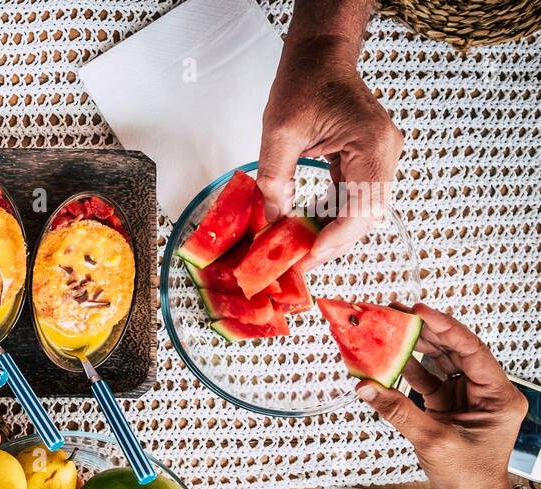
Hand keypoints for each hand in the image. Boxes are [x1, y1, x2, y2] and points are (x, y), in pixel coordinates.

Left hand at [258, 37, 403, 269]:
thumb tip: (272, 222)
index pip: (363, 209)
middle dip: (332, 242)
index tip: (307, 257)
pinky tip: (308, 227)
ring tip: (300, 249)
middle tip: (299, 262)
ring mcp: (381, 157)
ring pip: (362, 210)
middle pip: (366, 216)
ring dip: (332, 232)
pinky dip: (333, 215)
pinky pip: (355, 197)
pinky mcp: (369, 159)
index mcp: (372, 146)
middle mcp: (386, 154)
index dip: (335, 240)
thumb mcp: (280, 133)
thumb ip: (276, 180)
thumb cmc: (306, 82)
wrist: (321, 56)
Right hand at [357, 304, 527, 488]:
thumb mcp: (433, 441)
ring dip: (413, 345)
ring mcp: (466, 395)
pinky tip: (387, 358)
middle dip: (425, 331)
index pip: (472, 350)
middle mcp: (485, 390)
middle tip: (396, 313)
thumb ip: (398, 411)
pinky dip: (406, 369)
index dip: (445, 328)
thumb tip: (367, 388)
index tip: (420, 311)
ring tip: (389, 328)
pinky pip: (426, 378)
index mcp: (499, 395)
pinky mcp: (447, 403)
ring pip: (439, 360)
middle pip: (454, 350)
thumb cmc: (470, 476)